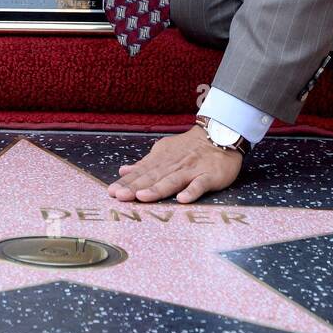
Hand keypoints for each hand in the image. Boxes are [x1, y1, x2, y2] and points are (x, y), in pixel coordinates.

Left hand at [107, 126, 242, 203]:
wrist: (220, 133)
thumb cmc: (190, 147)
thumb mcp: (164, 151)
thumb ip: (145, 164)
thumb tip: (123, 171)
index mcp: (162, 159)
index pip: (141, 172)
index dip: (127, 182)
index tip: (112, 191)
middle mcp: (174, 164)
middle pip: (152, 177)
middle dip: (134, 187)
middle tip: (119, 196)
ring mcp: (191, 170)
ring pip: (172, 180)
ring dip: (157, 189)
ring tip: (142, 197)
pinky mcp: (209, 175)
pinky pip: (200, 184)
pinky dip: (191, 191)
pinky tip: (182, 199)